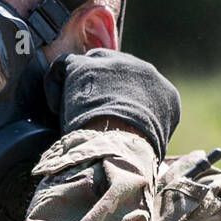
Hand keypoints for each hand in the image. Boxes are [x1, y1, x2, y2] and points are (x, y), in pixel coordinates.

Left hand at [43, 48, 180, 158]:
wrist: (119, 147)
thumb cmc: (136, 157)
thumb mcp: (155, 149)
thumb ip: (148, 137)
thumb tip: (140, 150)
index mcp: (164, 93)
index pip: (143, 91)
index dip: (125, 104)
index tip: (114, 121)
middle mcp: (144, 71)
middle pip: (120, 72)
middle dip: (105, 89)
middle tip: (91, 113)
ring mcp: (115, 64)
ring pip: (95, 63)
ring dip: (84, 83)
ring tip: (73, 110)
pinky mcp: (85, 66)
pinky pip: (66, 65)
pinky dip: (57, 84)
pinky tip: (55, 106)